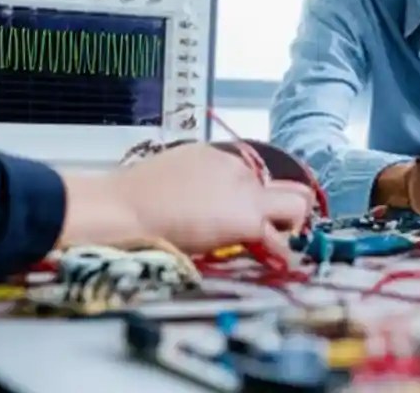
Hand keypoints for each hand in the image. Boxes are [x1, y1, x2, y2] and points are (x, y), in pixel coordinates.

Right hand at [58, 143, 314, 257]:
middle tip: (274, 233)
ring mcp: (245, 190)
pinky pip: (282, 237)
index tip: (254, 219)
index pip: (257, 177)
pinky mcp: (246, 216)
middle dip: (286, 210)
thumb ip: (198, 189)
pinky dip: (280, 252)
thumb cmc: (130, 200)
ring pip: (297, 205)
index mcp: (216, 157)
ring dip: (290, 227)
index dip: (258, 201)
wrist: (122, 207)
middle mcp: (237, 168)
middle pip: (286, 186)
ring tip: (272, 246)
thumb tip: (205, 208)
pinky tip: (270, 261)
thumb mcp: (171, 179)